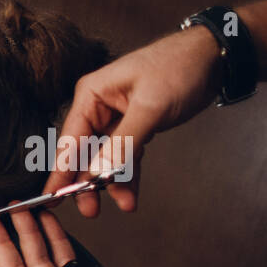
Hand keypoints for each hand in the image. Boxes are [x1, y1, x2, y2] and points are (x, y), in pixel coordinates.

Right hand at [45, 26, 221, 215]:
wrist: (215, 56)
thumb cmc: (179, 68)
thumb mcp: (150, 107)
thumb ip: (122, 143)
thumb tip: (97, 173)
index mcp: (91, 96)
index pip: (70, 140)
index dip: (61, 172)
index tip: (51, 199)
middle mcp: (97, 108)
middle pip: (84, 153)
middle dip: (88, 182)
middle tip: (90, 210)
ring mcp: (115, 119)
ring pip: (106, 159)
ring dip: (113, 183)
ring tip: (124, 204)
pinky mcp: (134, 127)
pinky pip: (125, 157)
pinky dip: (129, 175)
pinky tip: (131, 194)